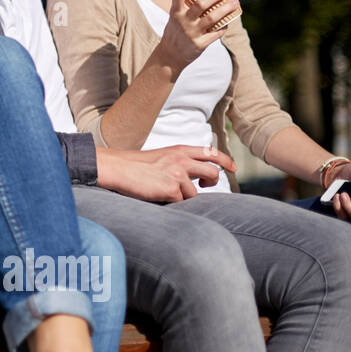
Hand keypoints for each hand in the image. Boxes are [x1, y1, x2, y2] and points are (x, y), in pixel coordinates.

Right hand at [97, 145, 236, 202]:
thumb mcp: (160, 156)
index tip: (233, 167)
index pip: (210, 152)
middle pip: (213, 172)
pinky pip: (180, 202)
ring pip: (195, 192)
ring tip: (166, 192)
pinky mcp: (171, 189)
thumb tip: (193, 178)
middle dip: (213, 181)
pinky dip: (171, 202)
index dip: (225, 160)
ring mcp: (177, 174)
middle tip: (206, 185)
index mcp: (179, 150)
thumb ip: (178, 162)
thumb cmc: (134, 165)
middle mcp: (181, 160)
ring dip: (184, 196)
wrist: (117, 168)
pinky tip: (157, 196)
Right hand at [156, 0, 238, 67]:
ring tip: (235, 2)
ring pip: (212, 18)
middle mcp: (182, 22)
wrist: (170, 56)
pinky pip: (216, 33)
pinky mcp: (200, 44)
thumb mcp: (175, 18)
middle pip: (200, 4)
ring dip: (226, 9)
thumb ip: (186, 6)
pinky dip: (224, 26)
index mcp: (175, 13)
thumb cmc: (175, 32)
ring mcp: (191, 34)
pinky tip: (229, 21)